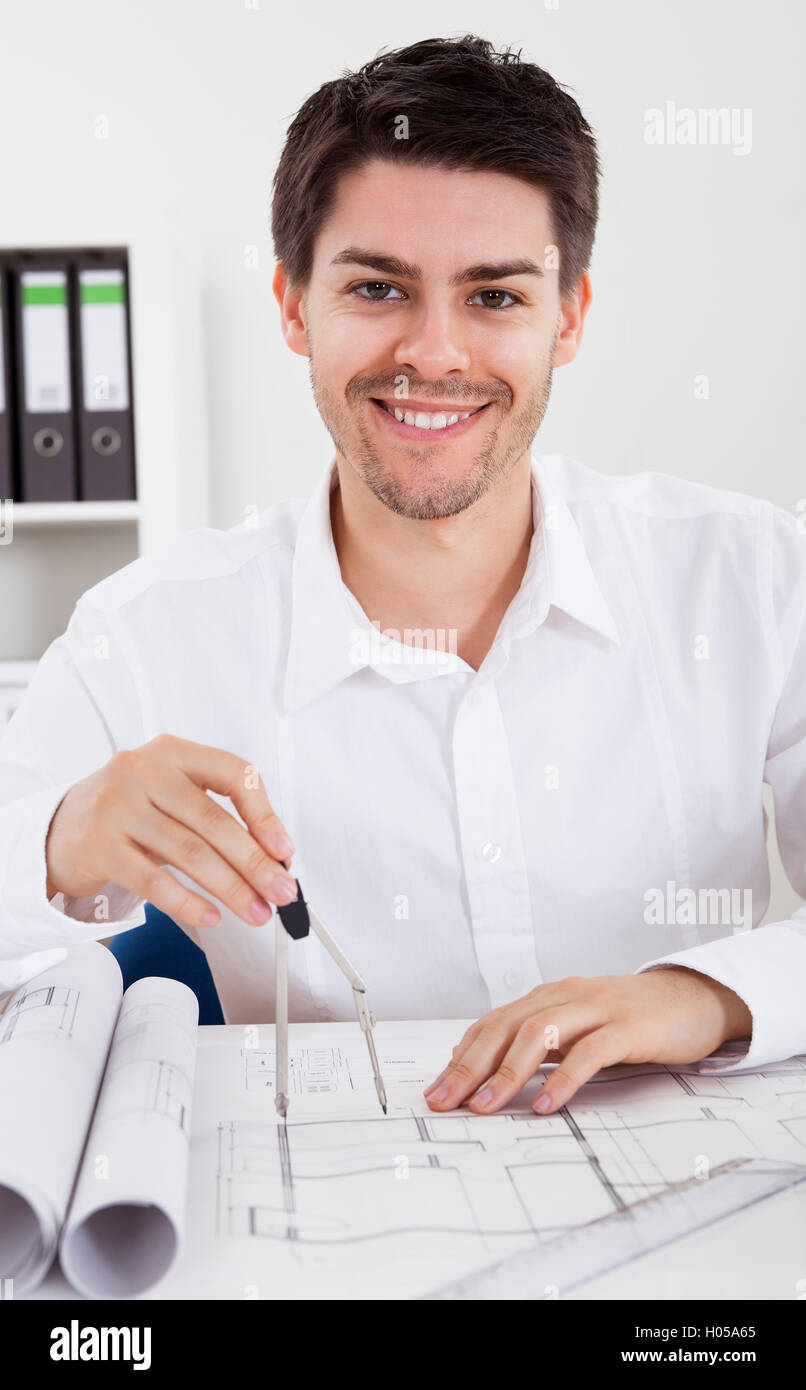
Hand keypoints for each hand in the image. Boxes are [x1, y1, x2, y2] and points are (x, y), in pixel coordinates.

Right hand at [45, 733, 297, 928]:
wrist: (57, 829)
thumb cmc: (129, 812)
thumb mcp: (170, 796)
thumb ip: (214, 815)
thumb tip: (271, 859)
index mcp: (173, 752)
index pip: (233, 773)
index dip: (264, 814)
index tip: (284, 851)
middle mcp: (144, 771)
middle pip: (214, 821)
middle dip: (255, 863)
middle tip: (281, 892)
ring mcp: (117, 806)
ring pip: (189, 853)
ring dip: (230, 888)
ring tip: (255, 911)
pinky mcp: (98, 846)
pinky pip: (154, 881)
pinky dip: (187, 903)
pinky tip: (211, 917)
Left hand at [424, 969, 752, 1115]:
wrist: (695, 997)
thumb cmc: (632, 1017)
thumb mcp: (577, 1025)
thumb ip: (539, 1040)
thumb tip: (489, 1067)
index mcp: (549, 996)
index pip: (492, 1024)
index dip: (460, 1057)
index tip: (436, 1090)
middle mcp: (566, 996)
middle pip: (505, 1028)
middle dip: (469, 1067)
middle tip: (444, 1101)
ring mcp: (597, 1008)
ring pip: (539, 1034)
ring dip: (507, 1072)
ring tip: (485, 1106)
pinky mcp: (628, 1027)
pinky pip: (589, 1052)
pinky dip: (564, 1078)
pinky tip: (546, 1104)